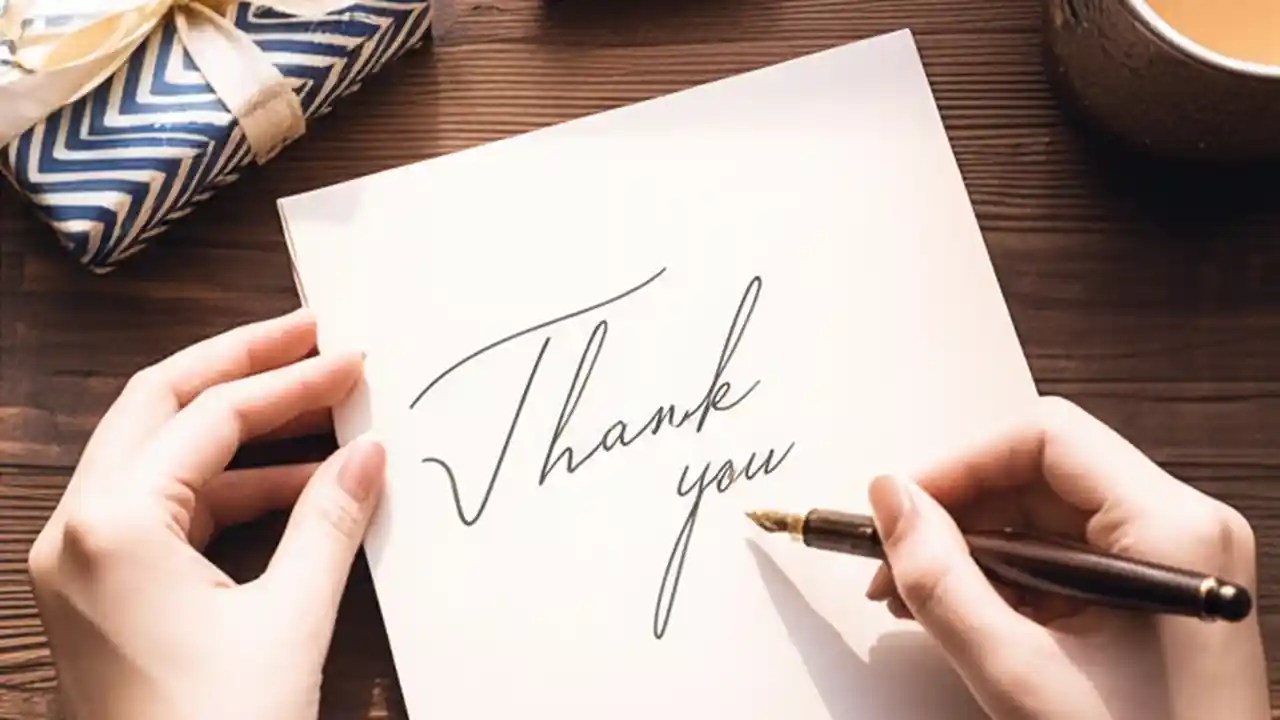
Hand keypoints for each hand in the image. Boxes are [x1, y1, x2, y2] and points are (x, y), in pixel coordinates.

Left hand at [27, 309, 383, 719]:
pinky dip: (227, 487)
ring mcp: (82, 561)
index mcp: (114, 525)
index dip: (292, 383)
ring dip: (239, 430)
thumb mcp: (290, 619)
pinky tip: (295, 486)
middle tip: (311, 335)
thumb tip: (368, 450)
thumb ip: (331, 518)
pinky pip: (165, 508)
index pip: (211, 417)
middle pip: (160, 405)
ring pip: (159, 454)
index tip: (353, 363)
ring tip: (320, 411)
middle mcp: (79, 531)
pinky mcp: (104, 591)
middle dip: (241, 366)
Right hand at [865, 396, 1268, 719]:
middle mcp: (1183, 530)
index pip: (1045, 438)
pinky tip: (968, 614)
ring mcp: (1173, 559)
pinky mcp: (1155, 591)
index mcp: (1170, 530)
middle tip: (898, 560)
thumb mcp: (1020, 673)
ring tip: (922, 597)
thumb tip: (893, 502)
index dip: (960, 465)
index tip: (904, 507)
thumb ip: (942, 581)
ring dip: (975, 547)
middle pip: (1042, 472)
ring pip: (1047, 512)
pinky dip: (1008, 577)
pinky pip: (1065, 553)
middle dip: (958, 512)